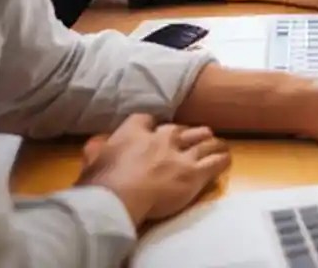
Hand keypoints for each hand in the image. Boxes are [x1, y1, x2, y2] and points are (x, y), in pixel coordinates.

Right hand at [76, 114, 230, 225]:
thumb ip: (96, 149)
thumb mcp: (92, 161)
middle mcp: (161, 139)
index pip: (147, 119)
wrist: (119, 198)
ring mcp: (181, 154)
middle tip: (193, 140)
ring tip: (216, 146)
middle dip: (188, 134)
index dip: (153, 125)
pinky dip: (222, 160)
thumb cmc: (100, 183)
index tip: (155, 130)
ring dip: (211, 143)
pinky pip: (215, 162)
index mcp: (134, 133)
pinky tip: (226, 160)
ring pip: (204, 142)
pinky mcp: (195, 172)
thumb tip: (95, 143)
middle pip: (182, 129)